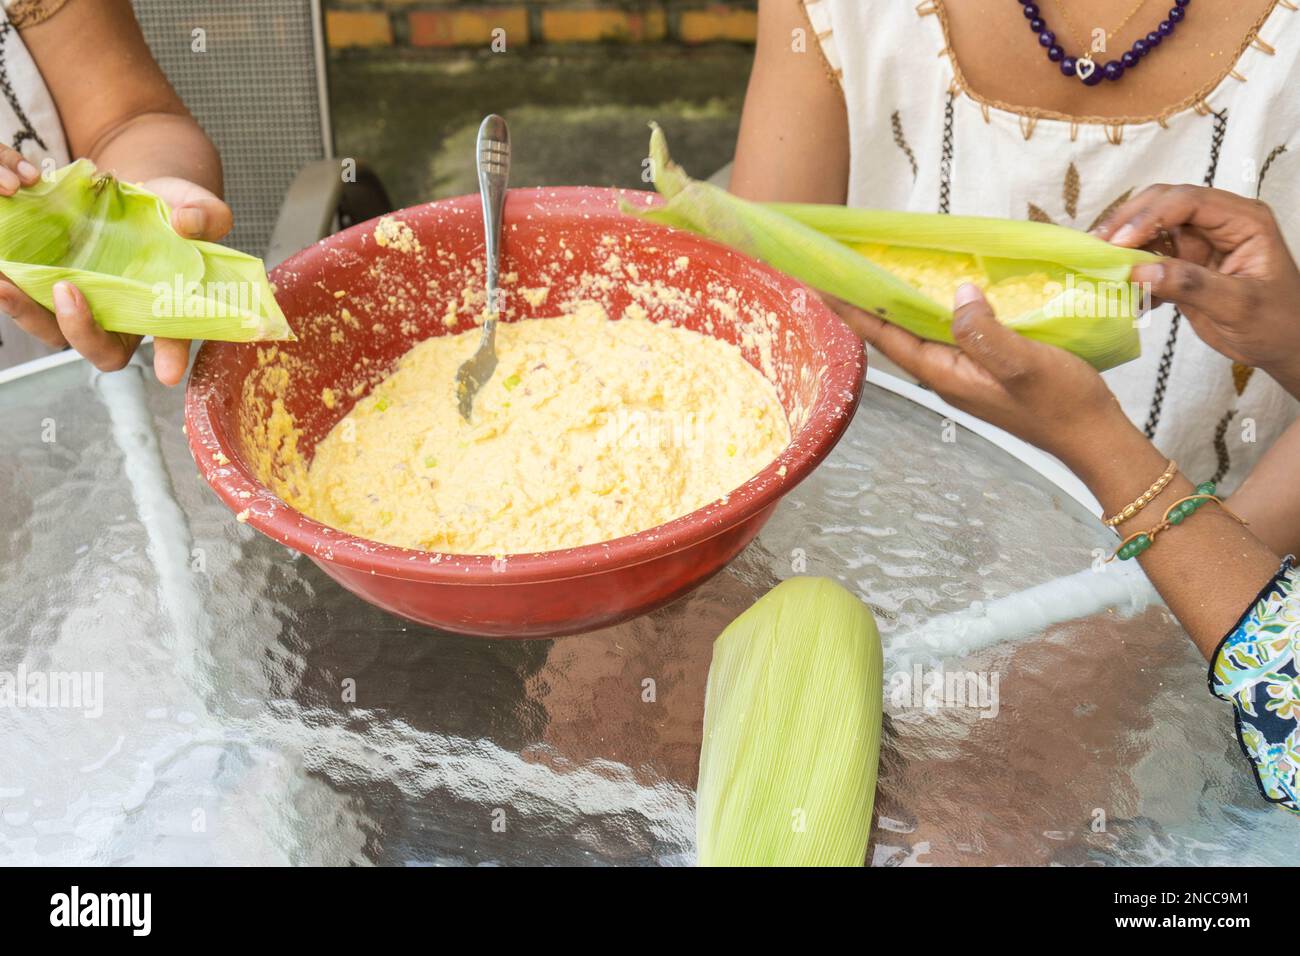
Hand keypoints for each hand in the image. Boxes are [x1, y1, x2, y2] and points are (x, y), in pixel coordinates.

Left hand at [0, 164, 233, 385]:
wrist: (135, 195)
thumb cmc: (174, 211)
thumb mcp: (198, 207)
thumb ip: (204, 216)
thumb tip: (186, 222)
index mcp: (167, 308)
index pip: (174, 337)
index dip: (172, 356)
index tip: (169, 371)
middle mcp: (125, 319)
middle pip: (102, 348)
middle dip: (81, 330)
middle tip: (65, 293)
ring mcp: (87, 306)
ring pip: (57, 331)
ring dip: (29, 314)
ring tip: (5, 285)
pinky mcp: (54, 288)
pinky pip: (29, 300)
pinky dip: (11, 290)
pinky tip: (1, 270)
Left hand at [842, 284, 1135, 470]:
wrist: (1095, 436)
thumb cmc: (1062, 403)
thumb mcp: (1024, 362)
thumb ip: (986, 332)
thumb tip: (958, 295)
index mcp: (945, 372)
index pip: (884, 335)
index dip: (851, 309)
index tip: (819, 285)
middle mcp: (946, 372)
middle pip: (893, 332)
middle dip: (863, 302)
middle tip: (836, 270)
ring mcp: (965, 371)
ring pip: (918, 331)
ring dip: (895, 303)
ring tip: (872, 273)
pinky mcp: (985, 367)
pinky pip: (947, 332)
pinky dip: (933, 309)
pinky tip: (939, 292)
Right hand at [1095, 184, 1299, 397]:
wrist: (1283, 347)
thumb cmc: (1276, 323)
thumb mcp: (1238, 305)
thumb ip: (1191, 285)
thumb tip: (1139, 271)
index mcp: (1242, 220)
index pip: (1189, 201)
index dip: (1150, 216)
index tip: (1119, 243)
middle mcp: (1218, 223)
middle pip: (1163, 204)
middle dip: (1129, 222)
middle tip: (1097, 247)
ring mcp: (1199, 243)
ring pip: (1151, 229)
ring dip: (1123, 246)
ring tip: (1097, 265)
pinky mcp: (1183, 265)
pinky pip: (1148, 258)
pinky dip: (1130, 271)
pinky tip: (1119, 290)